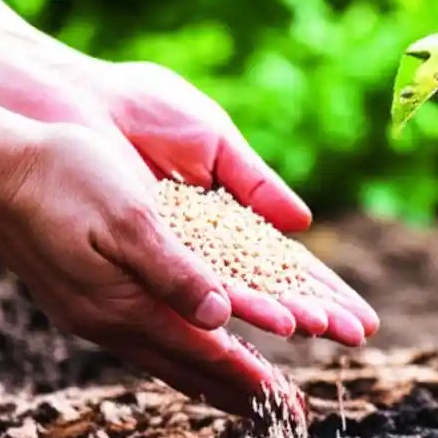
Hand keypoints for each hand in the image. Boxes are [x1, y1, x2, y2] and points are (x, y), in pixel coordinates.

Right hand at [0, 123, 303, 418]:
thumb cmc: (63, 179)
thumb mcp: (129, 217)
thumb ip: (174, 271)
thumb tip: (220, 316)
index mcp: (125, 306)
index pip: (205, 356)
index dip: (252, 380)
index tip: (290, 404)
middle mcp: (109, 323)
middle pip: (190, 372)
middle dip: (241, 393)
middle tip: (286, 415)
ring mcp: (94, 315)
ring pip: (167, 360)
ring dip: (214, 379)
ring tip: (249, 396)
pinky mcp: (84, 300)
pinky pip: (147, 341)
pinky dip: (182, 355)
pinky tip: (189, 350)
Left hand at [66, 60, 379, 345]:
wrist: (77, 101)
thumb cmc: (140, 108)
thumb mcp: (212, 142)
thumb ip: (255, 184)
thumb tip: (303, 224)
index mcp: (227, 214)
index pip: (285, 263)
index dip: (322, 287)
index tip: (360, 314)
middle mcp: (203, 246)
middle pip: (271, 287)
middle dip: (316, 310)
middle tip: (359, 336)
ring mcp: (174, 253)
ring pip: (239, 294)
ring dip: (284, 311)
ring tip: (325, 331)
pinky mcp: (143, 253)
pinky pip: (196, 283)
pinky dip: (234, 300)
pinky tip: (269, 317)